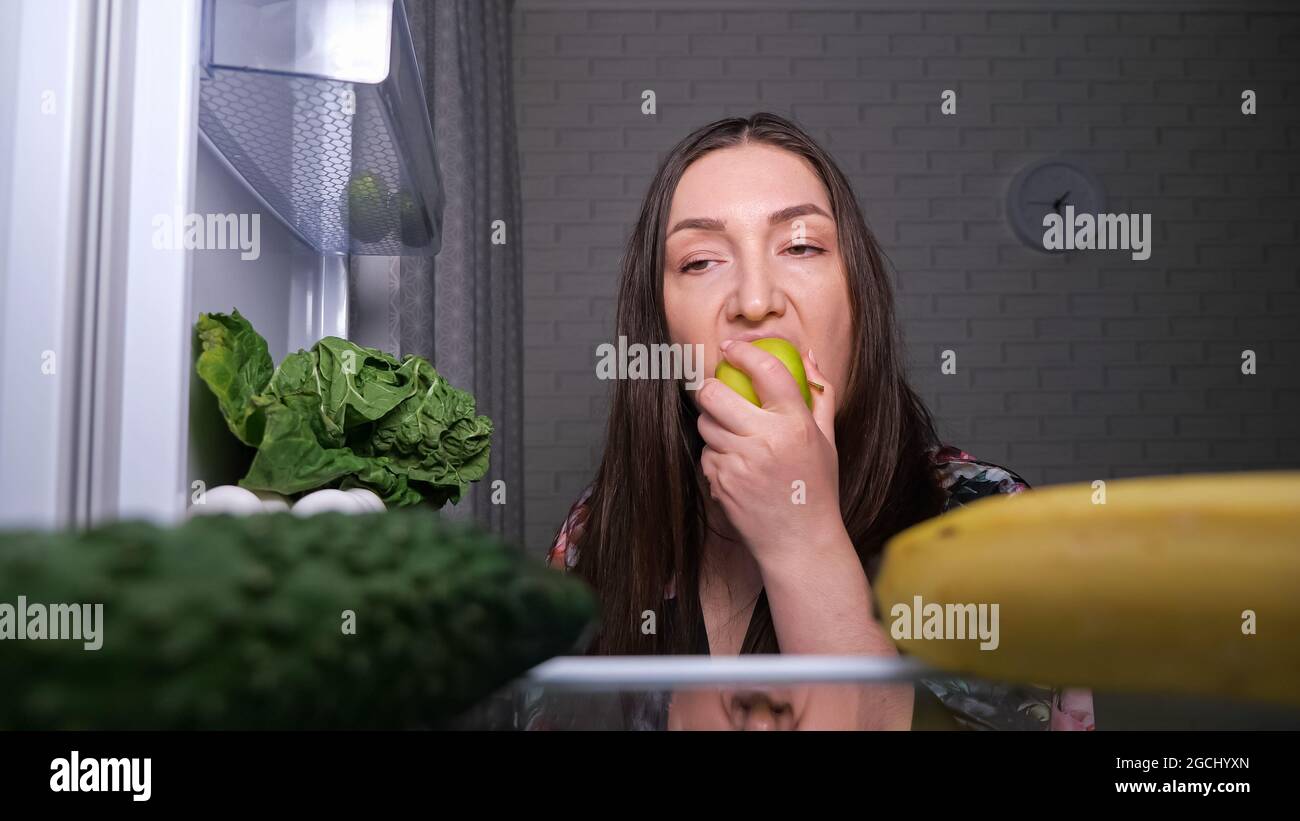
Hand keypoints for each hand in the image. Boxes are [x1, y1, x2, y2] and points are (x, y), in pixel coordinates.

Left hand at [696, 339, 840, 572]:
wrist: (800, 542)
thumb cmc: (816, 487)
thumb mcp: (827, 439)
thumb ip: (820, 394)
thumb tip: (807, 354)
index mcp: (795, 425)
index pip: (765, 370)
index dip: (743, 351)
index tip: (731, 347)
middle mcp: (765, 441)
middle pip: (715, 393)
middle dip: (711, 388)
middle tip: (719, 391)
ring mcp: (739, 463)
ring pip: (705, 424)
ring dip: (714, 424)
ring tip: (735, 435)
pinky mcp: (720, 482)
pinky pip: (706, 453)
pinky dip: (716, 454)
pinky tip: (737, 467)